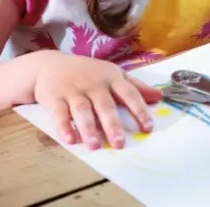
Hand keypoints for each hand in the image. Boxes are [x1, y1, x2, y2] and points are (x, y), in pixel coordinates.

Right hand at [32, 51, 160, 149]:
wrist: (49, 64)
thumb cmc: (88, 72)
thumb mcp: (113, 74)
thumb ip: (135, 86)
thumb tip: (159, 97)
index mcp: (112, 78)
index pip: (129, 94)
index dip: (139, 110)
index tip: (147, 127)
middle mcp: (94, 84)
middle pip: (105, 106)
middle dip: (113, 125)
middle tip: (120, 144)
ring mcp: (74, 91)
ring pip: (82, 111)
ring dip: (88, 129)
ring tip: (95, 146)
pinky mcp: (54, 98)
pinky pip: (59, 114)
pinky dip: (64, 127)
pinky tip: (70, 140)